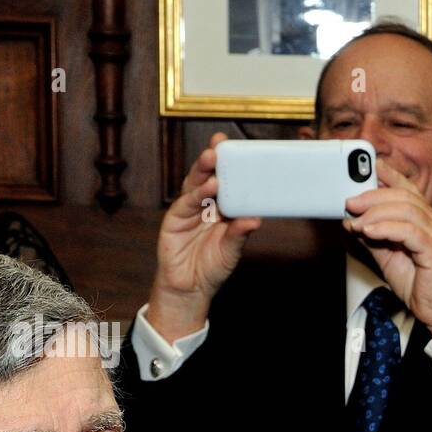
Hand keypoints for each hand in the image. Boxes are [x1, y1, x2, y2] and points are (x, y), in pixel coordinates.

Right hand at [147, 131, 261, 342]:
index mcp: (220, 209)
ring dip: (203, 171)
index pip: (226, 183)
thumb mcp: (232, 251)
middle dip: (213, 159)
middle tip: (221, 143)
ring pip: (194, 185)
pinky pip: (185, 203)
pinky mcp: (174, 219)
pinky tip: (207, 186)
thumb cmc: (212, 267)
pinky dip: (196, 194)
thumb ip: (240, 234)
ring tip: (213, 158)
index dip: (230, 166)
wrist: (190, 288)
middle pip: (207, 177)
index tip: (240, 149)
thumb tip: (256, 219)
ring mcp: (188, 210)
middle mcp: (204, 205)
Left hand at [343, 160, 431, 356]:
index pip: (406, 188)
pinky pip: (408, 230)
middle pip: (402, 195)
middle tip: (349, 203)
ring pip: (404, 209)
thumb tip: (352, 220)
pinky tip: (369, 232)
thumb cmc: (418, 283)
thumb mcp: (387, 255)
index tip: (365, 167)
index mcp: (425, 218)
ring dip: (375, 213)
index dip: (387, 174)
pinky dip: (385, 228)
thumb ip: (373, 236)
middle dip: (371, 196)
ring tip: (356, 223)